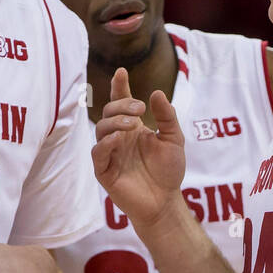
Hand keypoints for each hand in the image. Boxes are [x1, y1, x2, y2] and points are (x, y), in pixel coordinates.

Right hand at [91, 67, 186, 230]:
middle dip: (121, 106)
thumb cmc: (168, 171)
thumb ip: (167, 117)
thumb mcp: (174, 139)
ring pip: (101, 129)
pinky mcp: (104, 171)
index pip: (121, 103)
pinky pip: (98, 153)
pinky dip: (105, 143)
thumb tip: (157, 93)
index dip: (120, 87)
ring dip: (115, 122)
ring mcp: (110, 153)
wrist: (165, 201)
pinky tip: (118, 139)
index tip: (122, 71)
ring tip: (133, 124)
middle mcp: (119, 138)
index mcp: (133, 128)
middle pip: (109, 112)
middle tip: (139, 109)